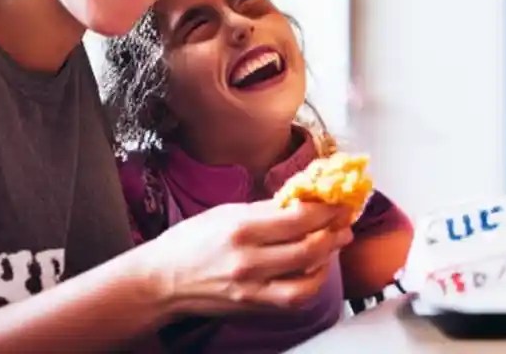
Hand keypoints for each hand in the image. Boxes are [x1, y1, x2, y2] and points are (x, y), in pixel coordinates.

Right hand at [134, 199, 353, 315]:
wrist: (160, 281)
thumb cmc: (190, 242)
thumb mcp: (226, 212)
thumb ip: (267, 208)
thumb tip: (303, 199)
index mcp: (241, 229)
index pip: (299, 217)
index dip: (327, 208)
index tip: (338, 200)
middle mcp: (249, 261)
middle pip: (309, 248)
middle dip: (335, 232)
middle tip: (344, 222)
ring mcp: (251, 288)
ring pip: (308, 280)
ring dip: (328, 260)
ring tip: (333, 244)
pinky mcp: (253, 307)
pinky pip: (294, 299)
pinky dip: (312, 283)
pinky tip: (315, 268)